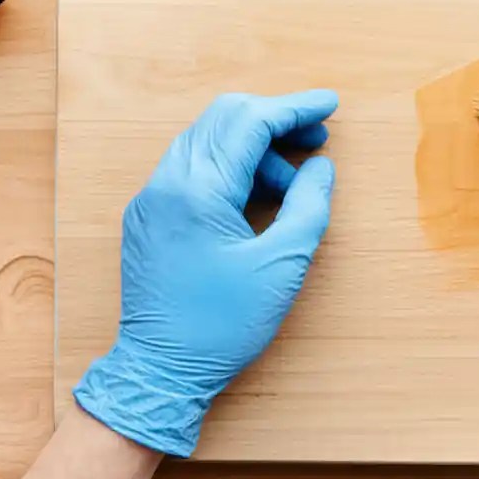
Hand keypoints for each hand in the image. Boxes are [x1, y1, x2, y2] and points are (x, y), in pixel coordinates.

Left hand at [74, 91, 338, 457]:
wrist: (159, 372)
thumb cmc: (221, 325)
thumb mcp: (282, 266)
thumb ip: (308, 206)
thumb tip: (319, 167)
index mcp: (198, 190)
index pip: (250, 121)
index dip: (295, 108)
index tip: (330, 106)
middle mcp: (166, 183)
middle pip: (224, 118)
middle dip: (275, 119)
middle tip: (317, 138)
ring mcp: (151, 198)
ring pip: (206, 140)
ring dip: (253, 146)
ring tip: (294, 181)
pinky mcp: (148, 217)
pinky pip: (191, 168)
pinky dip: (229, 166)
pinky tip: (257, 194)